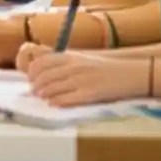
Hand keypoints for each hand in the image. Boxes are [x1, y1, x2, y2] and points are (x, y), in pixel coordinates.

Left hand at [25, 50, 149, 106]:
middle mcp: (74, 67)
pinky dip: (57, 102)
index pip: (42, 62)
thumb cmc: (106, 67)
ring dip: (44, 95)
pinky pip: (67, 99)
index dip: (32, 72)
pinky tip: (54, 104)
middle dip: (36, 86)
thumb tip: (46, 68)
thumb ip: (65, 61)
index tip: (30, 78)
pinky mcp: (90, 94)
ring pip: (53, 89)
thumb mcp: (83, 58)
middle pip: (44, 77)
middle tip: (34, 92)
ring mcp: (81, 80)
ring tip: (42, 98)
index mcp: (71, 56)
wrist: (130, 73)